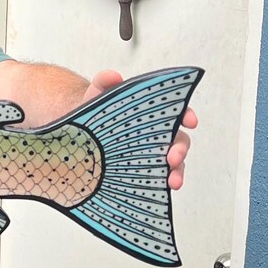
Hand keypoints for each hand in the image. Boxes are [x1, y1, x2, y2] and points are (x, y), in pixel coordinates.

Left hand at [83, 70, 197, 190]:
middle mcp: (157, 134)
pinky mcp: (141, 170)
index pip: (177, 111)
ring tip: (172, 182)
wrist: (77, 131)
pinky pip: (156, 179)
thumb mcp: (97, 93)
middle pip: (178, 141)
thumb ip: (105, 82)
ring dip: (177, 172)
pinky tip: (158, 191)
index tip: (190, 121)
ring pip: (173, 164)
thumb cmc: (95, 109)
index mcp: (153, 112)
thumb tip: (113, 76)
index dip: (187, 115)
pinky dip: (160, 185)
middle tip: (172, 158)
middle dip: (180, 150)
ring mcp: (151, 153)